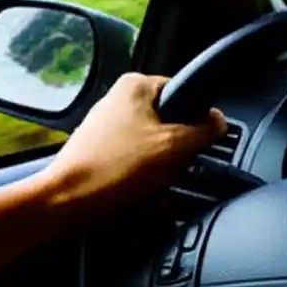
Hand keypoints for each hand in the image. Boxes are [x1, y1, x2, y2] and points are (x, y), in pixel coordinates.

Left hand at [27, 73, 226, 218]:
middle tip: (173, 167)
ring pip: (152, 144)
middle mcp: (118, 97)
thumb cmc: (117, 168)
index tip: (196, 145)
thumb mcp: (175, 147)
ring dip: (159, 165)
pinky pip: (133, 159)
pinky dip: (140, 174)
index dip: (197, 121)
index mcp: (136, 84)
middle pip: (169, 121)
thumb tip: (219, 121)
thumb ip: (205, 130)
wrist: (66, 201)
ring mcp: (106, 124)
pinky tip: (137, 190)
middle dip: (176, 148)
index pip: (185, 94)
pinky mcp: (97, 149)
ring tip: (152, 182)